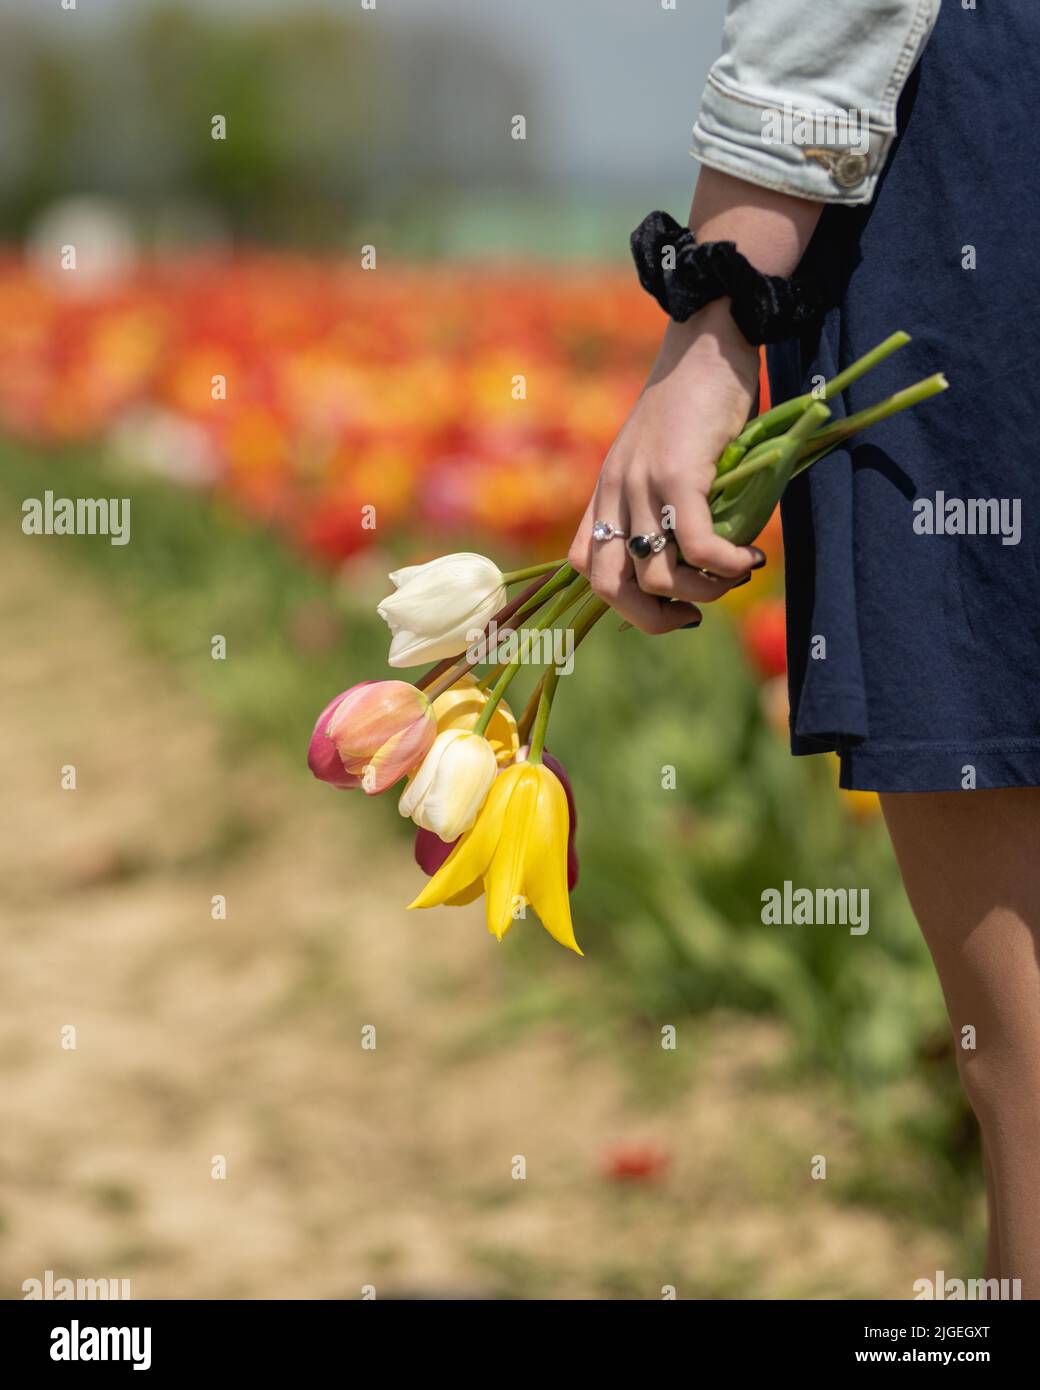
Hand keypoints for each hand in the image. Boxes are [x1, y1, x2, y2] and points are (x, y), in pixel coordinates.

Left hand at [568, 297, 765, 632]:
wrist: (709, 337)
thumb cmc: (700, 400)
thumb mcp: (670, 458)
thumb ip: (669, 504)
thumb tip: (704, 562)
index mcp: (606, 491)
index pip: (584, 565)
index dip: (621, 597)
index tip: (666, 600)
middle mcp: (615, 492)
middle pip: (609, 588)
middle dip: (653, 618)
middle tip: (694, 615)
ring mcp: (642, 484)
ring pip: (657, 575)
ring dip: (702, 591)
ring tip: (735, 574)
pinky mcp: (678, 473)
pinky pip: (697, 544)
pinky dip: (726, 564)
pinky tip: (751, 559)